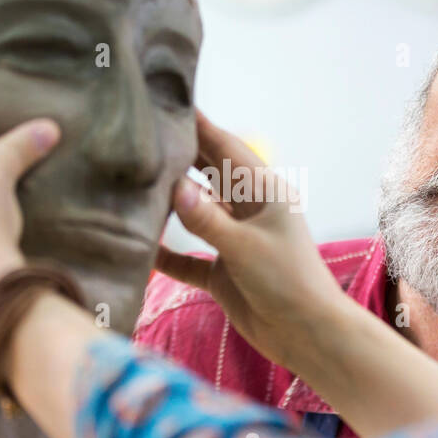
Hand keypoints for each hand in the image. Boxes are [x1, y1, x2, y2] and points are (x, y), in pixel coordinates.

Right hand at [156, 111, 348, 376]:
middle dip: (178, 156)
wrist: (307, 335)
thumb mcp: (245, 247)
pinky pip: (189, 257)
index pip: (225, 149)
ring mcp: (235, 241)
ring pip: (195, 214)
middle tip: (139, 136)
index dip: (199, 125)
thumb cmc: (287, 282)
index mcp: (264, 193)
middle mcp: (248, 211)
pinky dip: (166, 253)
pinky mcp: (224, 272)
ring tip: (130, 183)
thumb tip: (174, 188)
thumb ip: (207, 219)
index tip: (169, 102)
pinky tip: (139, 247)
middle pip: (207, 176)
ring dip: (168, 204)